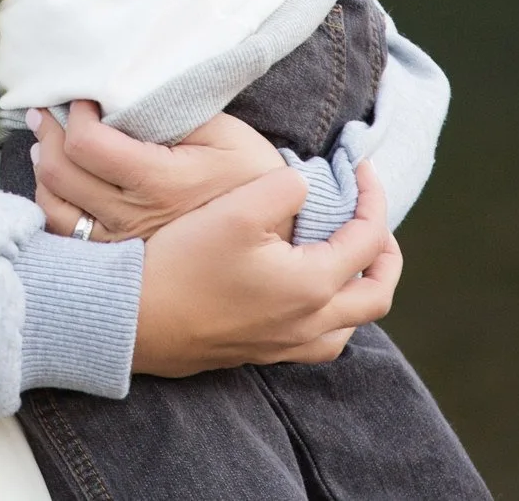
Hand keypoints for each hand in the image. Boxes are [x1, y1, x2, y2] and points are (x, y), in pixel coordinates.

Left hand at [30, 102, 283, 242]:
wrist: (273, 237)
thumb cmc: (250, 177)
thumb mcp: (226, 133)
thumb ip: (176, 110)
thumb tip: (126, 91)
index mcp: (161, 183)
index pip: (89, 145)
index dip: (76, 115)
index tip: (83, 99)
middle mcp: (136, 218)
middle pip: (62, 172)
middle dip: (49, 133)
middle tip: (48, 112)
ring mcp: (124, 245)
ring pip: (55, 205)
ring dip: (44, 166)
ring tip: (47, 142)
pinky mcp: (119, 262)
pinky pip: (64, 236)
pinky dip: (51, 203)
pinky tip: (55, 182)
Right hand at [132, 162, 400, 374]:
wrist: (133, 317)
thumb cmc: (184, 262)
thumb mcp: (236, 208)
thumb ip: (284, 188)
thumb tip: (307, 185)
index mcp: (313, 285)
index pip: (369, 239)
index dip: (372, 197)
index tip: (358, 167)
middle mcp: (309, 322)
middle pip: (377, 295)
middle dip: (385, 252)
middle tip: (369, 217)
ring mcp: (286, 344)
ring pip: (350, 325)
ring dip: (360, 289)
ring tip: (344, 256)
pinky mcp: (261, 352)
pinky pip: (320, 342)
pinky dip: (331, 316)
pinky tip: (305, 295)